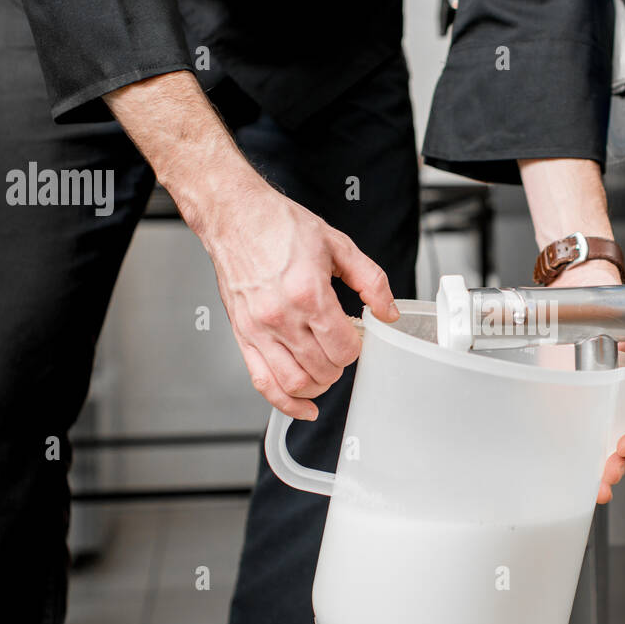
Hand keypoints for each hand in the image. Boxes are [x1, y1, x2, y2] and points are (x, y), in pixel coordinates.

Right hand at [101, 71, 398, 419]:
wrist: (235, 216)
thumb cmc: (280, 226)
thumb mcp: (338, 245)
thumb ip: (371, 281)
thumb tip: (389, 312)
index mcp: (308, 293)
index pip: (343, 347)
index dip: (357, 347)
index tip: (356, 336)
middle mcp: (281, 316)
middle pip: (322, 369)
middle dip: (340, 366)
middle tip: (342, 349)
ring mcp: (258, 329)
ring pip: (294, 383)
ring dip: (318, 387)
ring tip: (326, 372)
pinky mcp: (242, 335)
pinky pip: (263, 382)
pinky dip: (285, 403)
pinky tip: (303, 407)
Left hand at [548, 259, 624, 504]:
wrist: (574, 296)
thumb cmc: (600, 313)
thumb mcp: (616, 336)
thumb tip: (618, 368)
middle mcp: (608, 405)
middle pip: (616, 448)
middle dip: (613, 468)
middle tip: (605, 481)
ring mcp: (584, 411)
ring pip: (594, 449)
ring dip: (595, 472)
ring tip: (593, 487)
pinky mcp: (559, 413)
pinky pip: (566, 440)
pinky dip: (569, 460)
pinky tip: (564, 474)